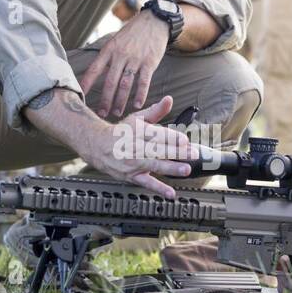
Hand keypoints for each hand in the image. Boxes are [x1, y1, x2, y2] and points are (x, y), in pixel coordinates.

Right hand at [77, 94, 199, 197]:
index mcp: (139, 131)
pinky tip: (170, 193)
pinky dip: (158, 189)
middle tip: (193, 154)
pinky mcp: (131, 176)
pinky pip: (146, 183)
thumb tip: (169, 100)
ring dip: (171, 168)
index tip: (185, 139)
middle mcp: (136, 147)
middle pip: (158, 150)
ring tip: (185, 169)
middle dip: (177, 152)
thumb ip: (156, 111)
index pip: (157, 134)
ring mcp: (134, 163)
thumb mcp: (137, 118)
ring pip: (154, 165)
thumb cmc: (121, 132)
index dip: (172, 137)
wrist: (97, 146)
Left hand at [78, 10, 169, 118]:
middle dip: (105, 100)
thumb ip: (107, 57)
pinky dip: (140, 94)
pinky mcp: (150, 62)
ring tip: (117, 113)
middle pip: (110, 81)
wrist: (154, 20)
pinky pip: (144, 81)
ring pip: (126, 84)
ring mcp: (135, 59)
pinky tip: (137, 105)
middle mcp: (120, 55)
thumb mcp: (115, 41)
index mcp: (109, 50)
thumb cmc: (133, 33)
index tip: (79, 97)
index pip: (94, 69)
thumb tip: (95, 74)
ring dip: (121, 101)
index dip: (86, 84)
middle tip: (101, 114)